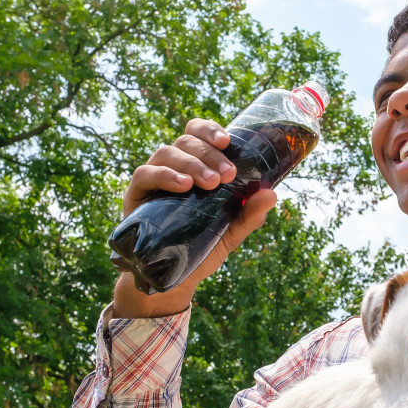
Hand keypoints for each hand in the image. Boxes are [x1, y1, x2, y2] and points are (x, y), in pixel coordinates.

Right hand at [112, 119, 277, 318]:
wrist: (173, 278)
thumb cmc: (202, 247)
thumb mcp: (231, 232)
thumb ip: (250, 215)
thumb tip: (271, 194)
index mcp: (196, 166)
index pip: (198, 133)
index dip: (209, 129)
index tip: (226, 141)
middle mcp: (174, 166)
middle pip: (186, 141)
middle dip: (208, 154)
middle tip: (226, 175)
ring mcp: (153, 178)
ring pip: (167, 153)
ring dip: (191, 164)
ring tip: (208, 184)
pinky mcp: (136, 194)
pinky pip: (144, 174)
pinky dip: (164, 175)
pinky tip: (183, 186)